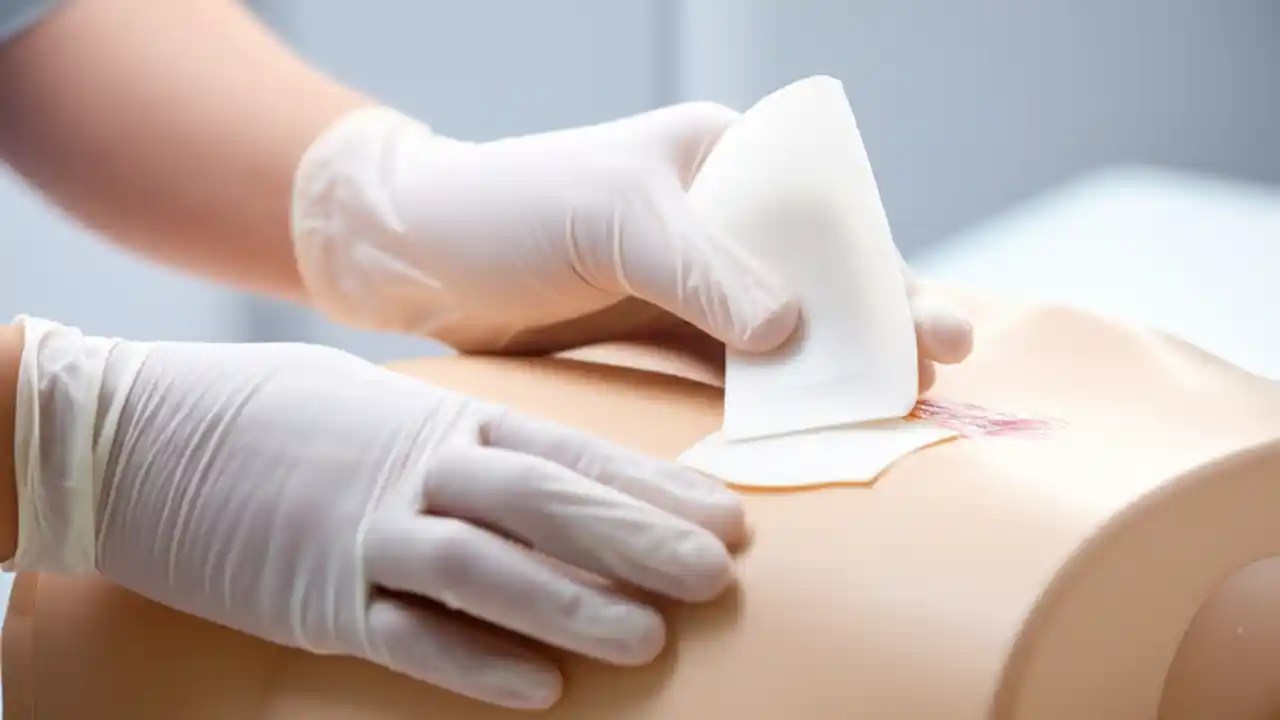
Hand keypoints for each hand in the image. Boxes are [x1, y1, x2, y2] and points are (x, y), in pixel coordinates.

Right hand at [14, 321, 743, 709]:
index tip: (726, 512)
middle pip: (546, 503)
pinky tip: (539, 691)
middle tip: (718, 574)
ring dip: (571, 607)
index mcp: (442, 419)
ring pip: (487, 570)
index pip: (566, 451)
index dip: (652, 485)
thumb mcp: (383, 404)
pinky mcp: (315, 595)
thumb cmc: (274, 412)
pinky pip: (407, 634)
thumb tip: (546, 468)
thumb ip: (463, 436)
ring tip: (648, 642)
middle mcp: (416, 471)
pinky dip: (474, 663)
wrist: (137, 434)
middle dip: (637, 539)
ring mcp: (365, 533)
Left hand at [290, 103, 969, 379]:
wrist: (412, 258)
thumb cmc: (508, 207)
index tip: (930, 325)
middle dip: (874, 326)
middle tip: (934, 377)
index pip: (821, 213)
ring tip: (885, 416)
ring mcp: (688, 283)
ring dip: (827, 374)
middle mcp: (715, 218)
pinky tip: (803, 432)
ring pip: (780, 332)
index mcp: (718, 157)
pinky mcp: (656, 336)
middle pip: (815, 276)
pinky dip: (765, 402)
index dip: (881, 268)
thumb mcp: (613, 217)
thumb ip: (704, 268)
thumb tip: (794, 329)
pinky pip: (727, 372)